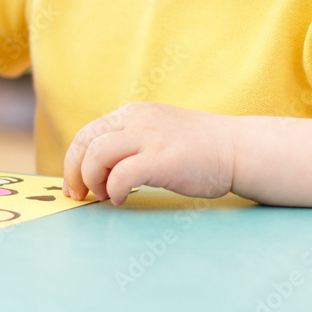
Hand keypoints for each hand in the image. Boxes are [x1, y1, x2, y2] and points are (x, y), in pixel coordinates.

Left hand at [62, 102, 234, 205]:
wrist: (237, 149)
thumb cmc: (200, 149)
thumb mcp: (158, 132)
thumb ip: (132, 141)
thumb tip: (100, 168)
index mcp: (134, 113)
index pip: (88, 133)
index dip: (74, 161)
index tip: (75, 184)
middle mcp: (137, 120)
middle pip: (85, 141)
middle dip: (74, 172)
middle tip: (80, 195)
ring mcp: (150, 138)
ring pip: (96, 155)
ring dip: (93, 180)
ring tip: (106, 196)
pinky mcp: (162, 159)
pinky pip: (120, 175)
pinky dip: (113, 190)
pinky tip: (122, 198)